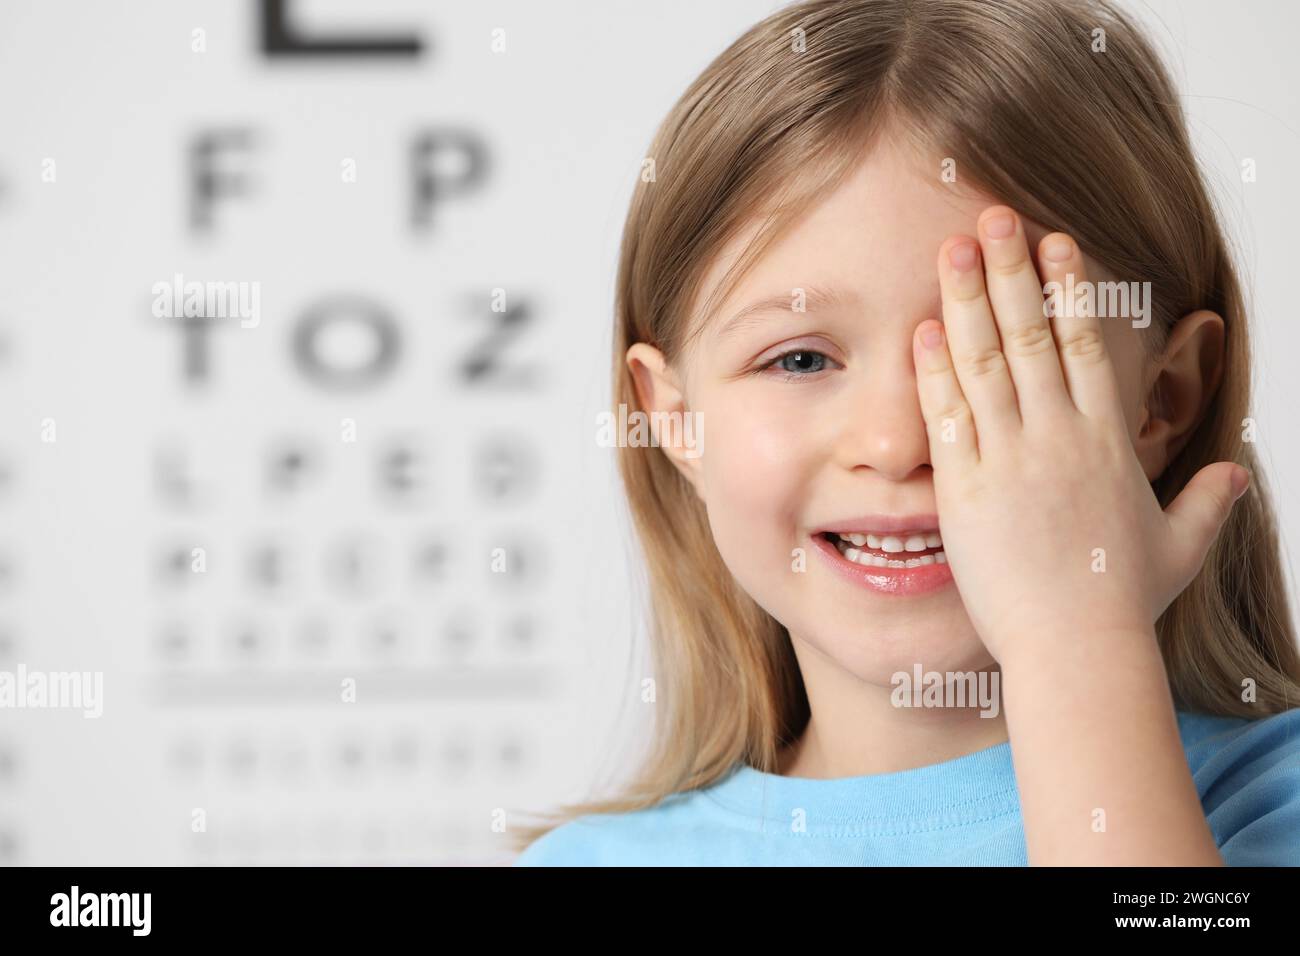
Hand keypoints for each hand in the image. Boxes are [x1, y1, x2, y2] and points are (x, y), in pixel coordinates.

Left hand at [911, 205, 1246, 662]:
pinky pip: (947, 418)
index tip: (1055, 240)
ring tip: (952, 249)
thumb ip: (1207, 503)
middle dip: (1010, 271)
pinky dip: (934, 371)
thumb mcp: (1178, 547)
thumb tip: (1236, 474)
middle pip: (1031, 336)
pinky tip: (923, 329)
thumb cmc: (1123, 603)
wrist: (1073, 649)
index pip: (1089, 344)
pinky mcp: (963, 492)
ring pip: (985, 364)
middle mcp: (1057, 438)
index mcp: (1107, 440)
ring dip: (966, 302)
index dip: (1069, 287)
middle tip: (992, 217)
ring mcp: (1008, 461)